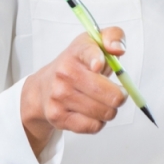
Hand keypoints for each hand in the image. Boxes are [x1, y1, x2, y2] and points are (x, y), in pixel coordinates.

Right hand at [20, 27, 127, 157]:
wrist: (44, 87)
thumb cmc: (77, 65)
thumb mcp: (94, 43)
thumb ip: (113, 37)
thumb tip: (118, 49)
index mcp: (77, 51)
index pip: (87, 52)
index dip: (95, 59)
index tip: (99, 65)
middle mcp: (65, 72)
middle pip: (109, 94)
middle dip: (120, 96)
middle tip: (117, 93)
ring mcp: (59, 96)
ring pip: (105, 112)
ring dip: (110, 110)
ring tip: (102, 102)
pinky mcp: (58, 117)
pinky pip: (94, 126)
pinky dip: (99, 122)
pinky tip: (92, 113)